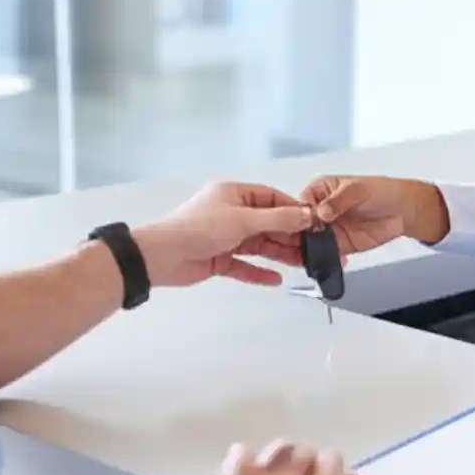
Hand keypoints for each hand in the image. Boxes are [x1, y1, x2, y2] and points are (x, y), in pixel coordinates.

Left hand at [133, 183, 310, 287]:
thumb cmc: (198, 229)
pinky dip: (259, 272)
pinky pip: (244, 265)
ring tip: (301, 263)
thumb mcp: (243, 219)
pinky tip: (275, 279)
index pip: (271, 198)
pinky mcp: (218, 258)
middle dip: (289, 236)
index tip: (312, 222)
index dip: (292, 210)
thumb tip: (306, 215)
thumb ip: (278, 219)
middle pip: (267, 224)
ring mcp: (224, 237)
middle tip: (312, 247)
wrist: (162, 256)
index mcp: (234, 194)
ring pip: (258, 245)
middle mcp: (230, 213)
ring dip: (279, 254)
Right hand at [299, 176, 449, 254]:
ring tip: (307, 253)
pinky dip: (323, 257)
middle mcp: (321, 210)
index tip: (298, 223)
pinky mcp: (340, 244)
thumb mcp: (358, 189)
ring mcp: (329, 229)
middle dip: (298, 234)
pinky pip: (326, 252)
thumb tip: (322, 212)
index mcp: (321, 190)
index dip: (297, 214)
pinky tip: (322, 259)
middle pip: (302, 224)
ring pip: (310, 240)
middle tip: (299, 242)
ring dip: (307, 248)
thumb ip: (338, 200)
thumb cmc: (382, 191)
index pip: (301, 203)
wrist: (404, 210)